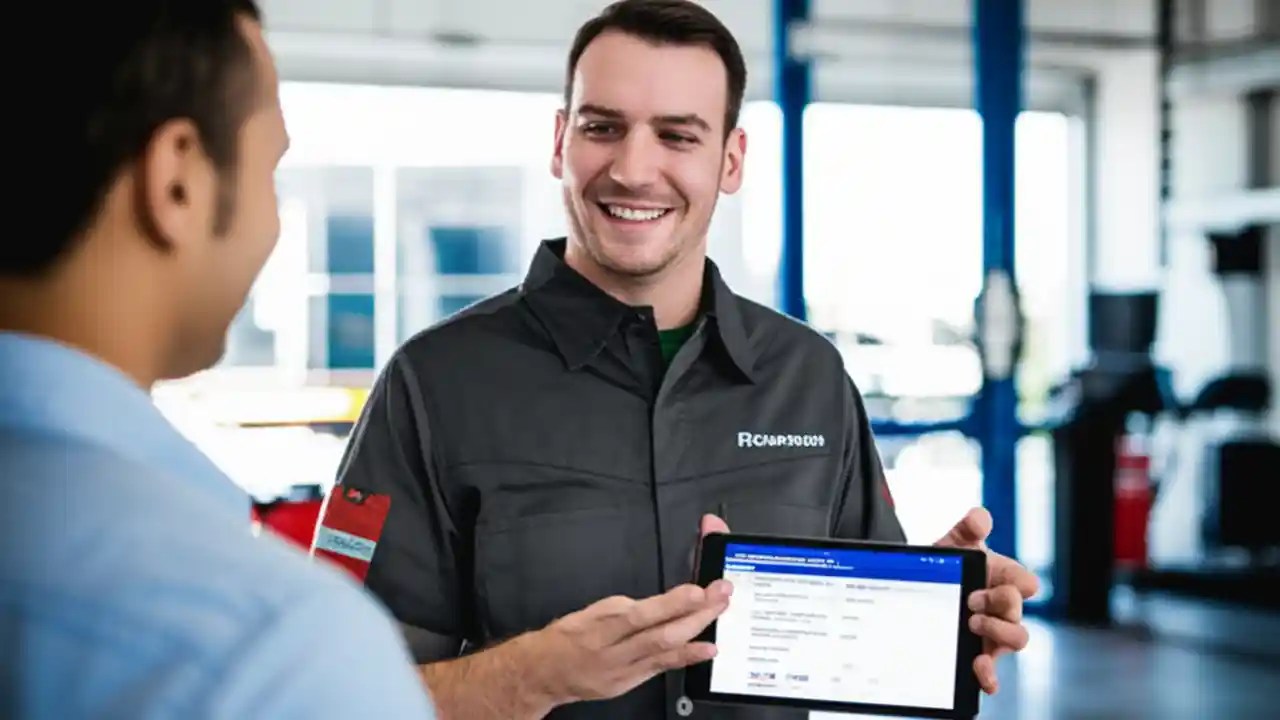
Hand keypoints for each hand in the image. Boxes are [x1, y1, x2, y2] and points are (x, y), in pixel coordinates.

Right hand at [523, 580, 732, 706]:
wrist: (543, 671)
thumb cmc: (567, 636)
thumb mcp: (591, 612)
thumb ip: (625, 609)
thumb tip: (663, 601)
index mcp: (599, 623)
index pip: (641, 613)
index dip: (671, 604)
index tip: (696, 592)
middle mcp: (611, 648)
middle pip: (659, 632)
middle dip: (695, 613)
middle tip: (720, 596)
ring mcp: (621, 669)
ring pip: (663, 650)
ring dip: (695, 631)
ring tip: (718, 615)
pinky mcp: (627, 683)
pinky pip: (661, 669)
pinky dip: (686, 657)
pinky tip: (706, 650)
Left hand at [935, 507, 1039, 694]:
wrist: (918, 588)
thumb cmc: (946, 564)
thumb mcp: (954, 543)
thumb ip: (967, 527)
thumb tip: (980, 518)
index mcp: (1004, 577)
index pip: (1025, 582)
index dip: (1019, 584)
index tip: (1001, 582)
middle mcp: (1005, 607)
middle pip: (1019, 611)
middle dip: (1000, 605)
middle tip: (971, 600)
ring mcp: (994, 633)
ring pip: (1016, 640)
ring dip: (998, 633)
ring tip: (971, 624)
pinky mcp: (980, 654)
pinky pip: (993, 670)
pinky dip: (991, 675)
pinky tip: (982, 676)